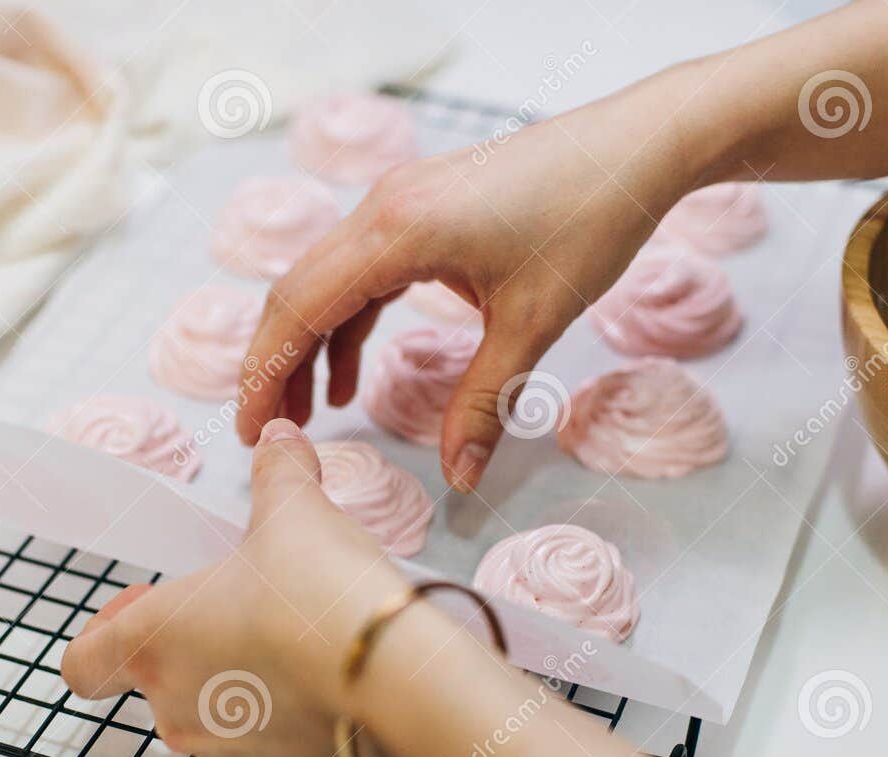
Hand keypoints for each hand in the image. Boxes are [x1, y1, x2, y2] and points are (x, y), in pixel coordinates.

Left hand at [61, 419, 416, 756]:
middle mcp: (179, 716)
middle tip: (253, 620)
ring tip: (306, 663)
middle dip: (202, 659)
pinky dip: (303, 745)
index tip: (145, 607)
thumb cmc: (322, 594)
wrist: (398, 678)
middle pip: (165, 693)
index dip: (104, 635)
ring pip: (226, 735)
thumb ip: (279, 474)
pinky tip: (340, 709)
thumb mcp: (295, 512)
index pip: (82, 664)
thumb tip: (280, 441)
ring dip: (250, 704)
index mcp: (154, 646)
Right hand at [233, 75, 719, 491]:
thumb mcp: (533, 324)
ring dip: (312, 348)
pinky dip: (350, 324)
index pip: (298, 308)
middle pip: (297, 294)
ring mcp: (399, 202)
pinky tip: (353, 374)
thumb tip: (459, 477)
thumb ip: (486, 403)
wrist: (637, 148)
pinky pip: (362, 271)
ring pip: (327, 283)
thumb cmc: (590, 219)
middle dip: (276, 367)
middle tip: (268, 434)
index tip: (251, 432)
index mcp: (397, 232)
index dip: (265, 375)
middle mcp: (382, 208)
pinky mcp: (420, 207)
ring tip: (313, 414)